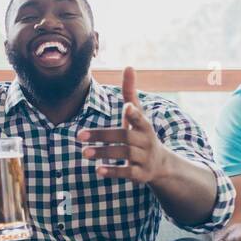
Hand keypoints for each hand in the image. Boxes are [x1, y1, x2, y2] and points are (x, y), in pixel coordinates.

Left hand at [78, 67, 167, 183]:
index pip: (140, 118)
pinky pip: (128, 173)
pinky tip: (98, 170)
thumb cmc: (142, 133)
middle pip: (125, 136)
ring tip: (84, 153)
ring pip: (124, 154)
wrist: (161, 164)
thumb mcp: (138, 114)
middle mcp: (146, 140)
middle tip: (79, 136)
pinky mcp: (141, 174)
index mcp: (144, 125)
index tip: (126, 108)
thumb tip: (129, 66)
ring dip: (104, 153)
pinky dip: (113, 172)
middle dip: (103, 136)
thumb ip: (130, 93)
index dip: (134, 113)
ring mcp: (144, 158)